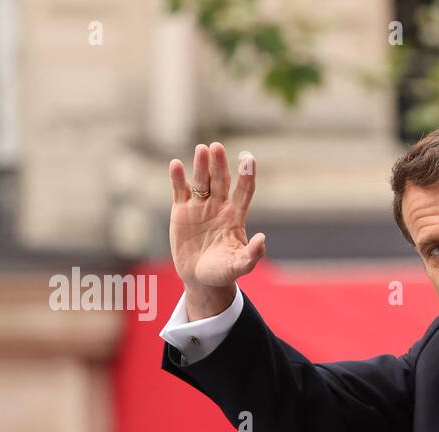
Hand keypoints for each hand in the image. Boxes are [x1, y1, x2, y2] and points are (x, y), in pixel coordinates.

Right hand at [168, 141, 265, 319]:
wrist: (199, 278)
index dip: (246, 175)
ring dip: (201, 165)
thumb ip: (252, 254)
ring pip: (201, 181)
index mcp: (235, 217)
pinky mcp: (181, 210)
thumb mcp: (239, 266)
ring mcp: (200, 207)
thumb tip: (262, 239)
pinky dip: (177, 177)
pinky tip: (176, 164)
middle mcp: (219, 207)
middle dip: (219, 165)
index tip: (249, 158)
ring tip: (201, 149)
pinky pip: (179, 190)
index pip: (244, 191)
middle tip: (217, 147)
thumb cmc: (223, 272)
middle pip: (221, 181)